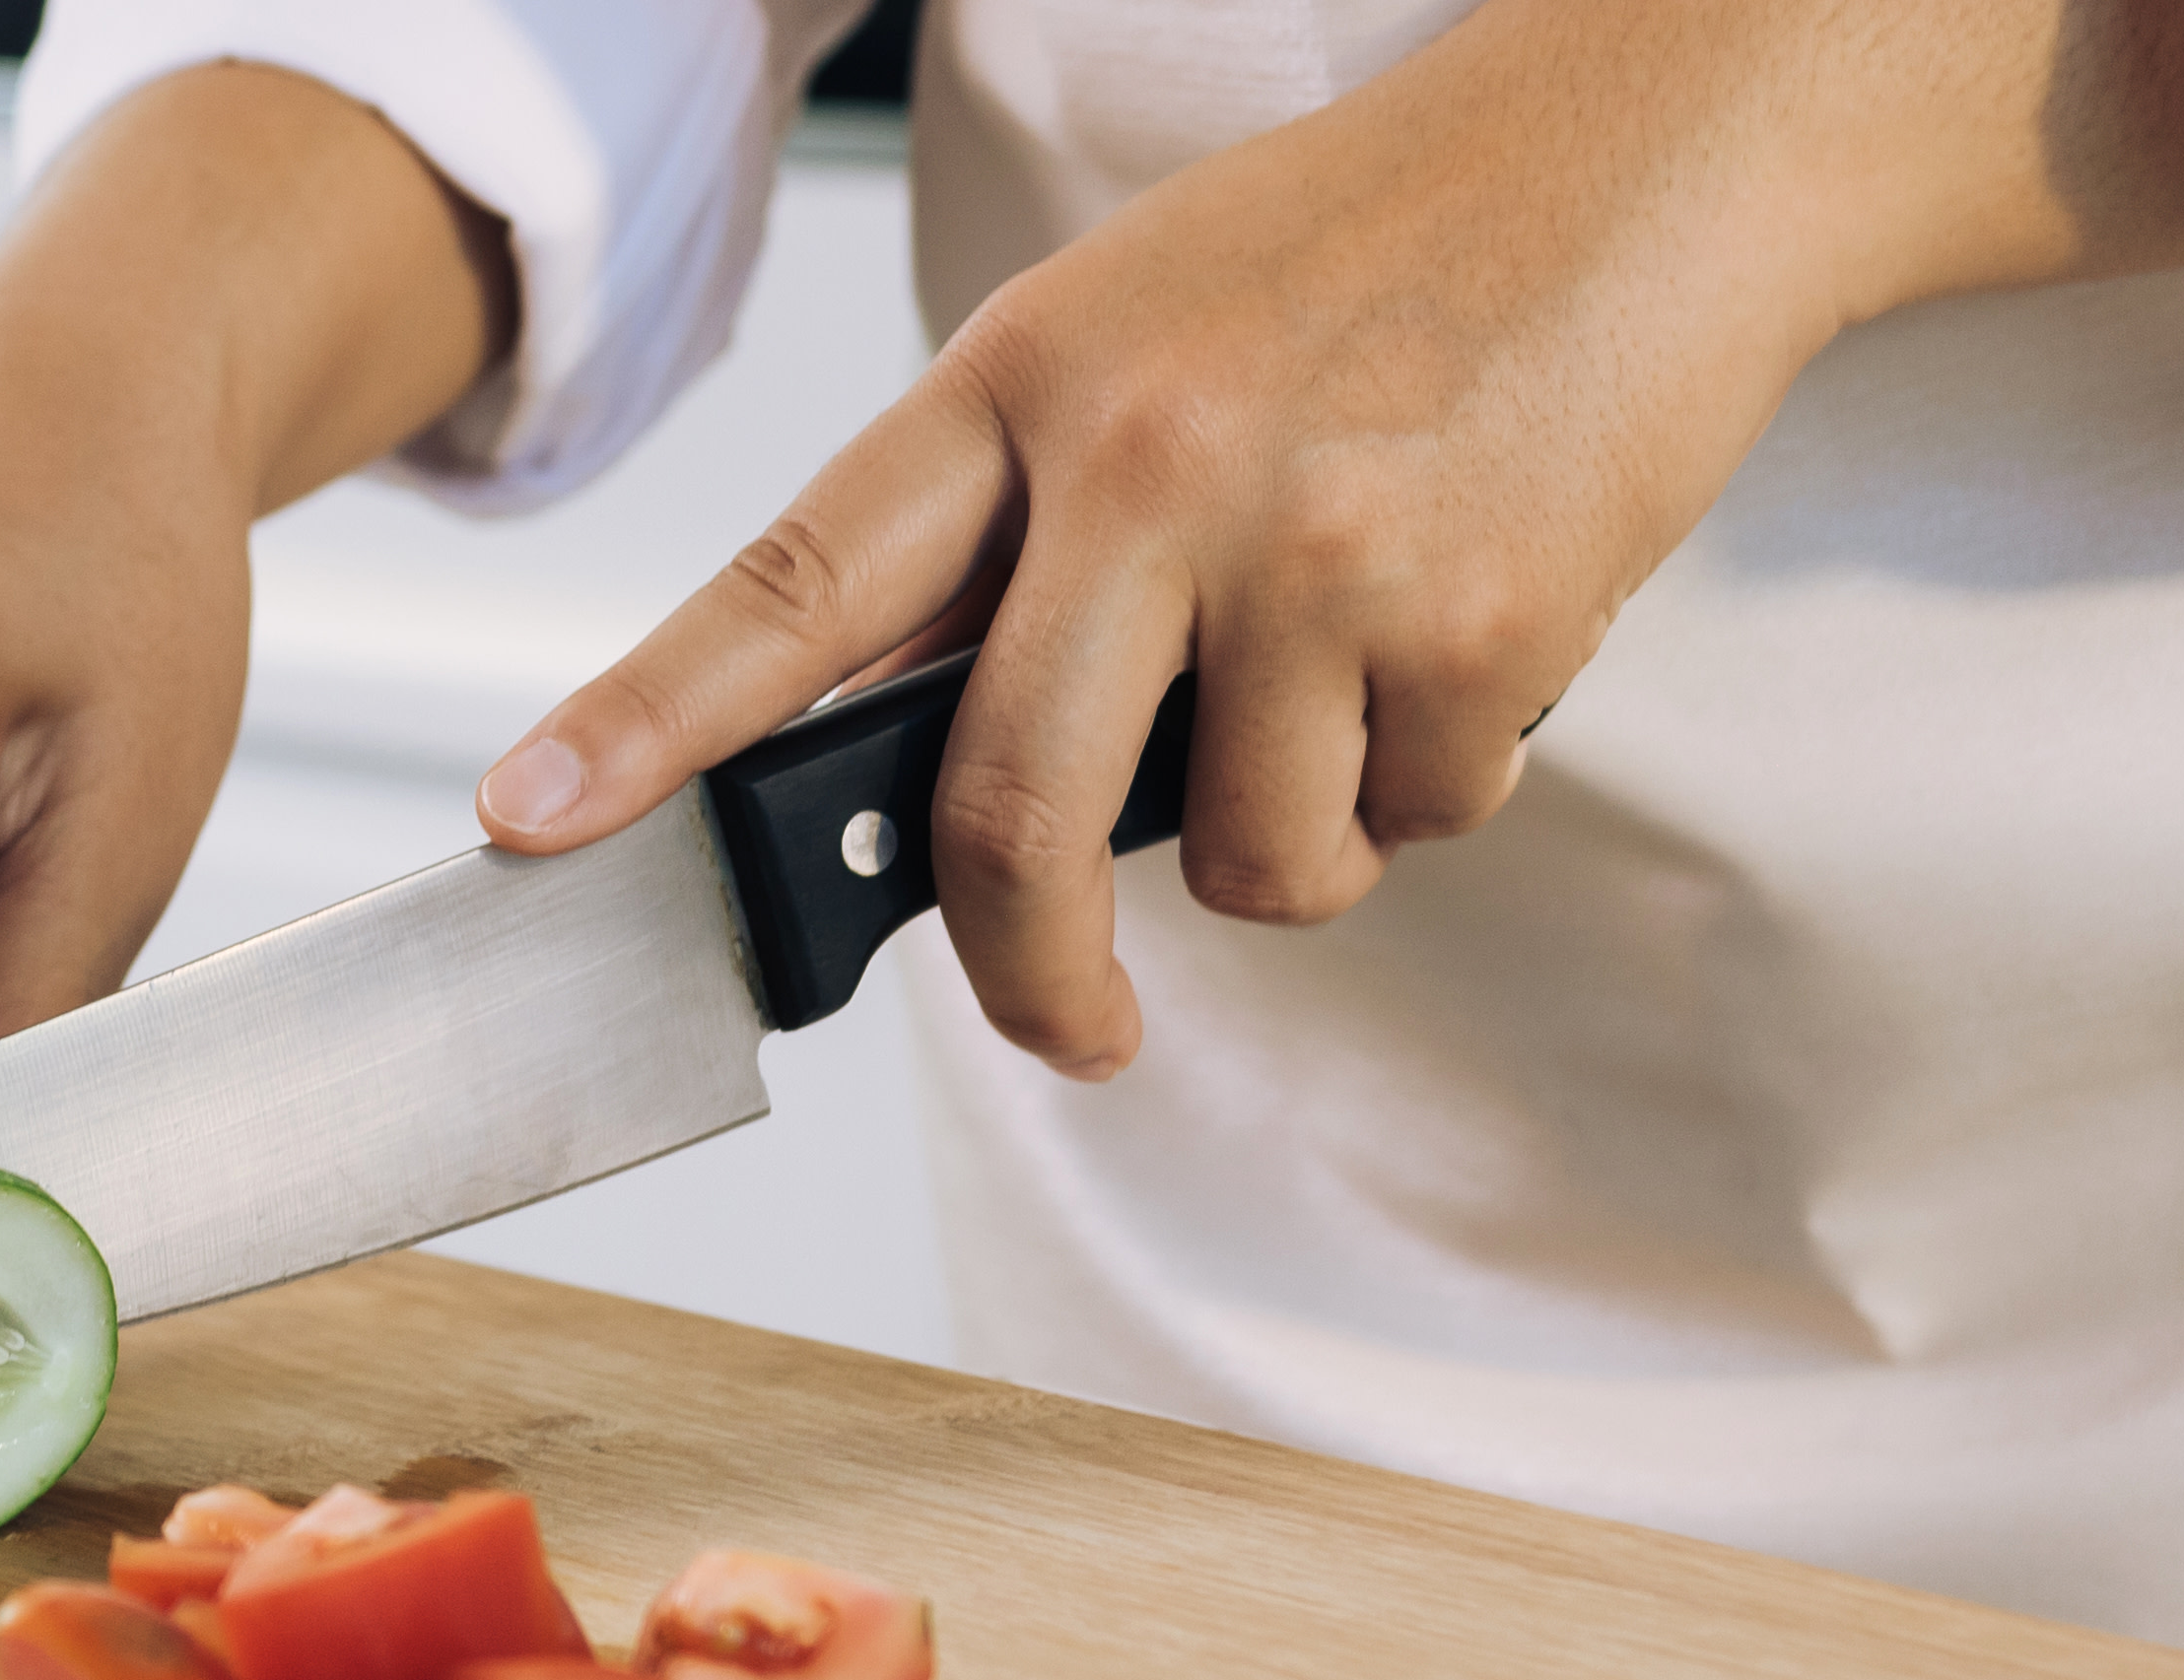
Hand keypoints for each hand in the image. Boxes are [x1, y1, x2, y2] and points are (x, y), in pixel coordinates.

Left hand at [471, 0, 2183, 1076]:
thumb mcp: (1139, 335)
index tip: (531, 821)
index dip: (646, 719)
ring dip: (1300, 850)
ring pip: (1248, 859)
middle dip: (1031, 979)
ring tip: (1358, 697)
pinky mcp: (1469, 623)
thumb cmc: (1373, 255)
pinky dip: (1441, 781)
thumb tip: (931, 773)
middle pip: (1006, 814)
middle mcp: (1142, 466)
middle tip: (1070, 1028)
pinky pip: (1415, 819)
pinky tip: (1473, 633)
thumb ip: (1023, 534)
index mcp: (1023, 383)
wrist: (1652, 148)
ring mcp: (1307, 551)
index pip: (790, 578)